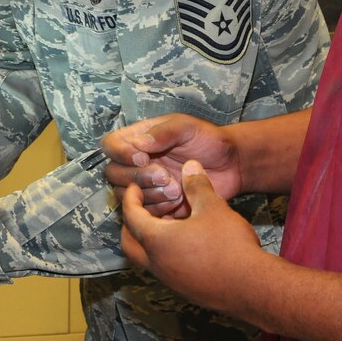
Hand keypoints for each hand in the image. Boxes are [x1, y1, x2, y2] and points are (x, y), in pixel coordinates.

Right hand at [102, 114, 241, 217]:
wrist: (230, 166)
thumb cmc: (208, 140)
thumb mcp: (187, 127)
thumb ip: (164, 132)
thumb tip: (138, 144)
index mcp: (139, 138)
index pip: (111, 144)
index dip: (120, 153)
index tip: (143, 157)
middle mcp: (136, 162)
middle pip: (113, 173)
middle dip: (137, 178)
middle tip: (165, 176)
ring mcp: (144, 185)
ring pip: (125, 196)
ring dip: (148, 195)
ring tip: (176, 190)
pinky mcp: (155, 205)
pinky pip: (143, 213)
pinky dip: (157, 209)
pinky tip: (177, 202)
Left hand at [120, 160, 262, 314]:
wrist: (252, 286)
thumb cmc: (229, 245)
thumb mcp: (212, 207)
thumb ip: (197, 185)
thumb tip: (190, 166)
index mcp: (157, 240)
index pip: (131, 216)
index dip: (130, 198)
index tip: (135, 187)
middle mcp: (157, 263)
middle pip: (129, 242)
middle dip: (131, 223)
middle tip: (143, 207)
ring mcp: (170, 280)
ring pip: (146, 258)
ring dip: (149, 239)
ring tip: (167, 221)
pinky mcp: (184, 290)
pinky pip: (164, 269)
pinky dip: (165, 253)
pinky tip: (186, 241)